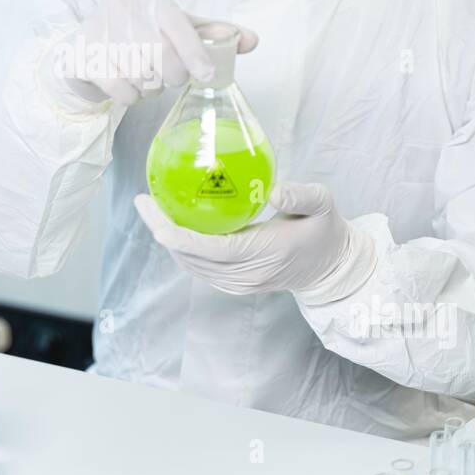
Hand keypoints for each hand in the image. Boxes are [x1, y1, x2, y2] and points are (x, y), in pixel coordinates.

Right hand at [54, 0, 256, 105]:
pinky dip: (130, 96)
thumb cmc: (140, 35)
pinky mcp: (82, 54)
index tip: (205, 74)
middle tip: (169, 77)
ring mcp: (98, 28)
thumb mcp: (176, 28)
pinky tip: (128, 87)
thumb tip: (252, 40)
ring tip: (146, 80)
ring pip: (140, 75)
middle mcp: (120, 5)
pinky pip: (119, 88)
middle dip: (172, 75)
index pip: (179, 25)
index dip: (195, 53)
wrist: (87, 47)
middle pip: (162, 55)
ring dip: (150, 88)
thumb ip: (213, 33)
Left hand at [134, 180, 375, 304]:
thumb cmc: (325, 231)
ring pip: (192, 265)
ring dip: (168, 240)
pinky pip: (200, 267)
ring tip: (151, 208)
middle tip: (143, 200)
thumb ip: (301, 196)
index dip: (181, 237)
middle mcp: (246, 275)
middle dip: (162, 232)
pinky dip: (181, 247)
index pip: (214, 250)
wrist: (331, 268)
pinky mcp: (234, 283)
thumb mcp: (323, 205)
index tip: (157, 219)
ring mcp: (238, 283)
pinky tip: (172, 223)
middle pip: (193, 258)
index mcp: (264, 255)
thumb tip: (274, 191)